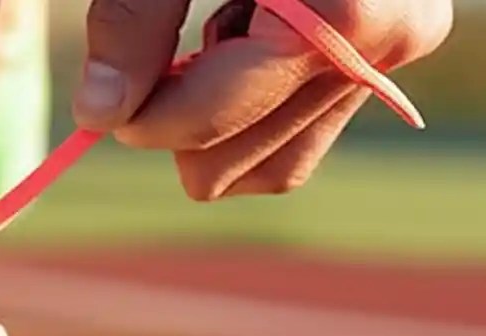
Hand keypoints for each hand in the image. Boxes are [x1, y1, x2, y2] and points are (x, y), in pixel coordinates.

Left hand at [72, 0, 452, 199]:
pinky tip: (247, 33)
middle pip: (231, 164)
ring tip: (221, 23)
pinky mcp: (376, 75)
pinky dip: (250, 109)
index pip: (210, 121)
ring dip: (218, 115)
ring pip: (267, 169)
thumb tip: (97, 115)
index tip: (106, 86)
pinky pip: (293, 146)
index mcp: (344, 13)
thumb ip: (134, 20)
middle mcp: (384, 49)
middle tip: (170, 43)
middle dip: (181, 113)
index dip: (142, 113)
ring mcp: (388, 67)